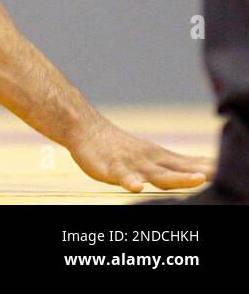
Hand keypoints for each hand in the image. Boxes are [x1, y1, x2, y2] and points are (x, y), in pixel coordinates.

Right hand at [67, 115, 214, 192]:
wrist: (85, 129)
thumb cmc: (120, 146)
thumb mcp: (152, 154)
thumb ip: (175, 164)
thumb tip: (205, 170)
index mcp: (161, 157)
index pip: (190, 163)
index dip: (209, 168)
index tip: (231, 169)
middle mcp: (151, 160)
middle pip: (180, 169)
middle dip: (201, 174)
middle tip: (220, 175)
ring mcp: (132, 164)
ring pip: (157, 173)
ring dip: (177, 177)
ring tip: (195, 180)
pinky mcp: (111, 168)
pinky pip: (122, 176)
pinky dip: (130, 182)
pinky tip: (137, 188)